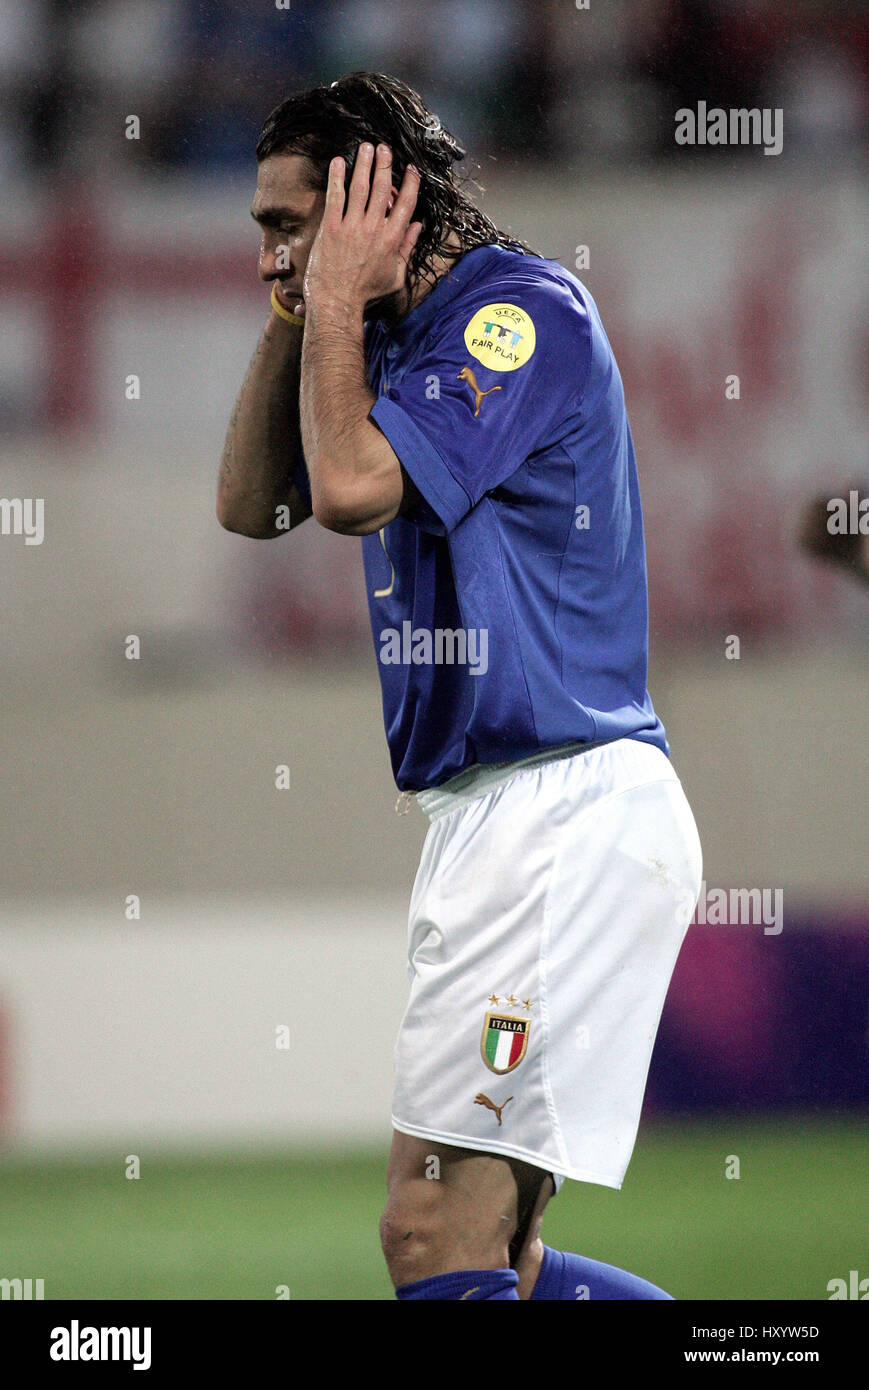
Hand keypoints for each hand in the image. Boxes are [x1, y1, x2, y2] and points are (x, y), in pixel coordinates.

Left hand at [302, 143, 421, 314]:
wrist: (337, 302)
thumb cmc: (366, 293)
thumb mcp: (395, 276)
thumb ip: (407, 250)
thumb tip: (416, 228)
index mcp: (392, 239)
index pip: (406, 204)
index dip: (410, 183)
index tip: (411, 170)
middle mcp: (374, 228)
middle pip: (383, 188)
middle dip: (385, 164)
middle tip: (384, 148)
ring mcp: (352, 226)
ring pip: (361, 187)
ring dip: (364, 164)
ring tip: (366, 147)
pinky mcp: (332, 227)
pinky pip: (336, 196)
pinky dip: (337, 177)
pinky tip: (339, 162)